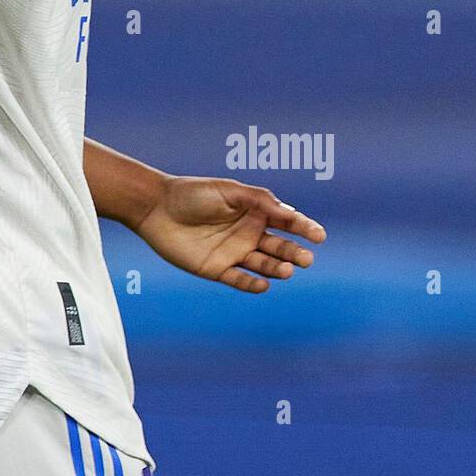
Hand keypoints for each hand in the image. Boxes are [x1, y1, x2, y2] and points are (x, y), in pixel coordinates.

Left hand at [133, 176, 325, 291]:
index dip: (305, 228)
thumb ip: (260, 201)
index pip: (287, 221)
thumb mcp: (230, 191)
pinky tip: (264, 284)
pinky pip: (239, 280)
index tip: (319, 235)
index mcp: (255, 211)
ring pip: (264, 265)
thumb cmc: (193, 193)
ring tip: (287, 269)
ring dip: (277, 268)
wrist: (156, 207)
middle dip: (295, 253)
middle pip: (280, 247)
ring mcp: (234, 252)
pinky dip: (252, 284)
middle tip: (306, 258)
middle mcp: (248, 233)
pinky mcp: (217, 269)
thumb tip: (290, 212)